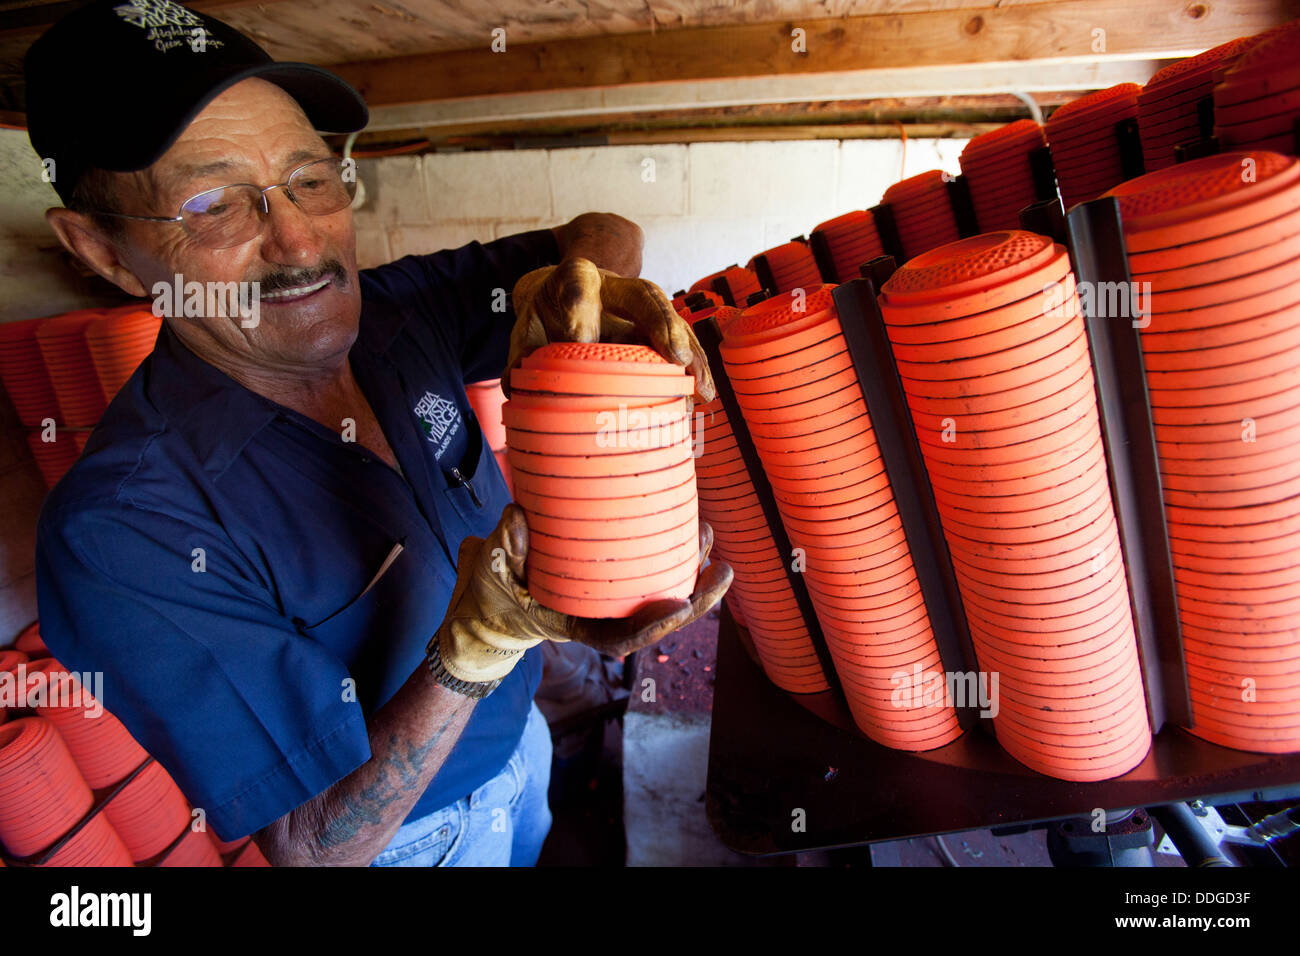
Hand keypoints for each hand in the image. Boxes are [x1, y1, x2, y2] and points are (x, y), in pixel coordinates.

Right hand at [435, 505, 732, 680]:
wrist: (487, 609)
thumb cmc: (490, 596)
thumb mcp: (490, 572)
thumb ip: (504, 547)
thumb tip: (519, 517)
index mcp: (574, 626)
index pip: (621, 638)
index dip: (654, 625)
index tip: (681, 605)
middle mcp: (599, 617)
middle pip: (656, 620)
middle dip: (695, 600)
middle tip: (723, 571)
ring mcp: (606, 603)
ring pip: (657, 595)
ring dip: (690, 573)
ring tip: (711, 539)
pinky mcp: (607, 583)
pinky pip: (645, 575)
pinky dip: (668, 555)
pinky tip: (685, 530)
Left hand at [505, 258, 715, 403]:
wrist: (563, 297)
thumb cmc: (546, 318)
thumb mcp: (527, 328)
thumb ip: (523, 352)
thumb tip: (518, 385)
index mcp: (574, 277)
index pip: (576, 281)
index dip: (579, 305)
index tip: (580, 336)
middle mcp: (615, 285)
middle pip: (643, 294)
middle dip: (661, 323)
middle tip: (675, 357)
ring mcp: (640, 305)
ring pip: (670, 319)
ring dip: (690, 352)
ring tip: (700, 389)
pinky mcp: (655, 326)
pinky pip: (678, 341)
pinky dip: (693, 367)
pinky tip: (702, 396)